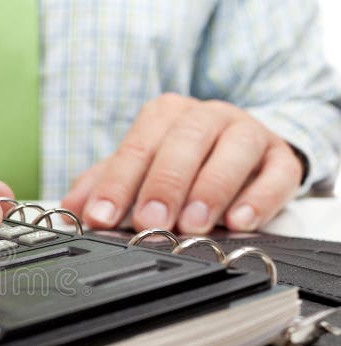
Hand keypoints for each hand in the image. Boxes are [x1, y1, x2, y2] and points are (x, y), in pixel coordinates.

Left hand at [62, 93, 303, 233]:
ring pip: (234, 151)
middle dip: (164, 184)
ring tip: (194, 225)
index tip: (101, 216)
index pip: (137, 147)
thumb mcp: (138, 169)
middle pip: (185, 142)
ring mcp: (248, 134)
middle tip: (150, 222)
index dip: (117, 183)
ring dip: (211, 189)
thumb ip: (103, 185)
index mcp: (165, 116)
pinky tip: (240, 221)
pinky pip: (278, 173)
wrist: (242, 148)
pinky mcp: (283, 158)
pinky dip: (260, 198)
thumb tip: (69, 210)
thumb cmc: (181, 160)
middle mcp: (207, 117)